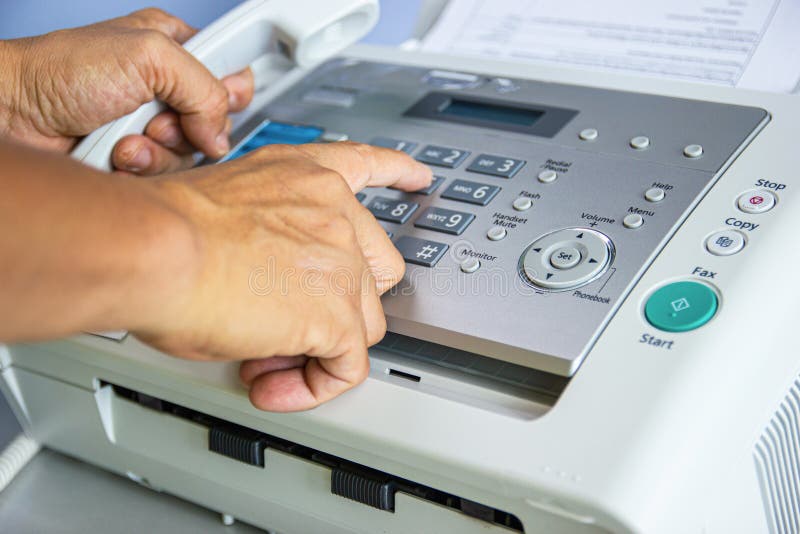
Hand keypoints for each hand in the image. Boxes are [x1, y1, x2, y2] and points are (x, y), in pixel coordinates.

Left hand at [0, 8, 252, 173]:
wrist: (13, 114)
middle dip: (187, 128)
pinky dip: (141, 169)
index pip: (230, 74)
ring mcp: (150, 124)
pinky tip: (116, 154)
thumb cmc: (62, 71)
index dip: (229, 94)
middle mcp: (165, 87)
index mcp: (173, 47)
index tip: (217, 104)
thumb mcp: (148, 56)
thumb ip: (203, 87)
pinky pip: (164, 175)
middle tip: (157, 118)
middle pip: (214, 122)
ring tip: (126, 138)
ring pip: (190, 154)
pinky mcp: (136, 156)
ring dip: (159, 152)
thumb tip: (220, 133)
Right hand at [138, 142, 431, 410]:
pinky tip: (278, 387)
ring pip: (361, 323)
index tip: (416, 179)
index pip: (368, 165)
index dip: (399, 173)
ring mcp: (342, 264)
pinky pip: (347, 366)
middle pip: (372, 270)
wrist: (152, 249)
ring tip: (264, 358)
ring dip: (320, 348)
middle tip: (284, 322)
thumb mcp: (224, 206)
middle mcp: (334, 213)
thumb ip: (266, 234)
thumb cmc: (160, 229)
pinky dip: (316, 386)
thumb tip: (261, 285)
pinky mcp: (336, 314)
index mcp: (304, 177)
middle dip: (338, 302)